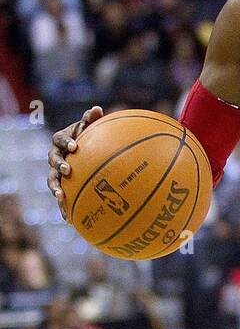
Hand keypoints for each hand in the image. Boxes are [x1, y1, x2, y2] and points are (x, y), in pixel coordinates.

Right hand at [47, 105, 103, 220]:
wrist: (80, 152)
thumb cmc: (86, 137)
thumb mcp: (88, 129)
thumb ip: (91, 120)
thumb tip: (98, 109)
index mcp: (61, 140)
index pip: (60, 138)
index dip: (66, 141)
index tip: (74, 146)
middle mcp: (55, 155)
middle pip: (53, 159)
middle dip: (59, 165)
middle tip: (68, 170)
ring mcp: (55, 172)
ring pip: (52, 180)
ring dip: (55, 188)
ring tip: (61, 197)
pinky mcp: (60, 185)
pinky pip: (60, 197)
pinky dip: (63, 207)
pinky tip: (69, 219)